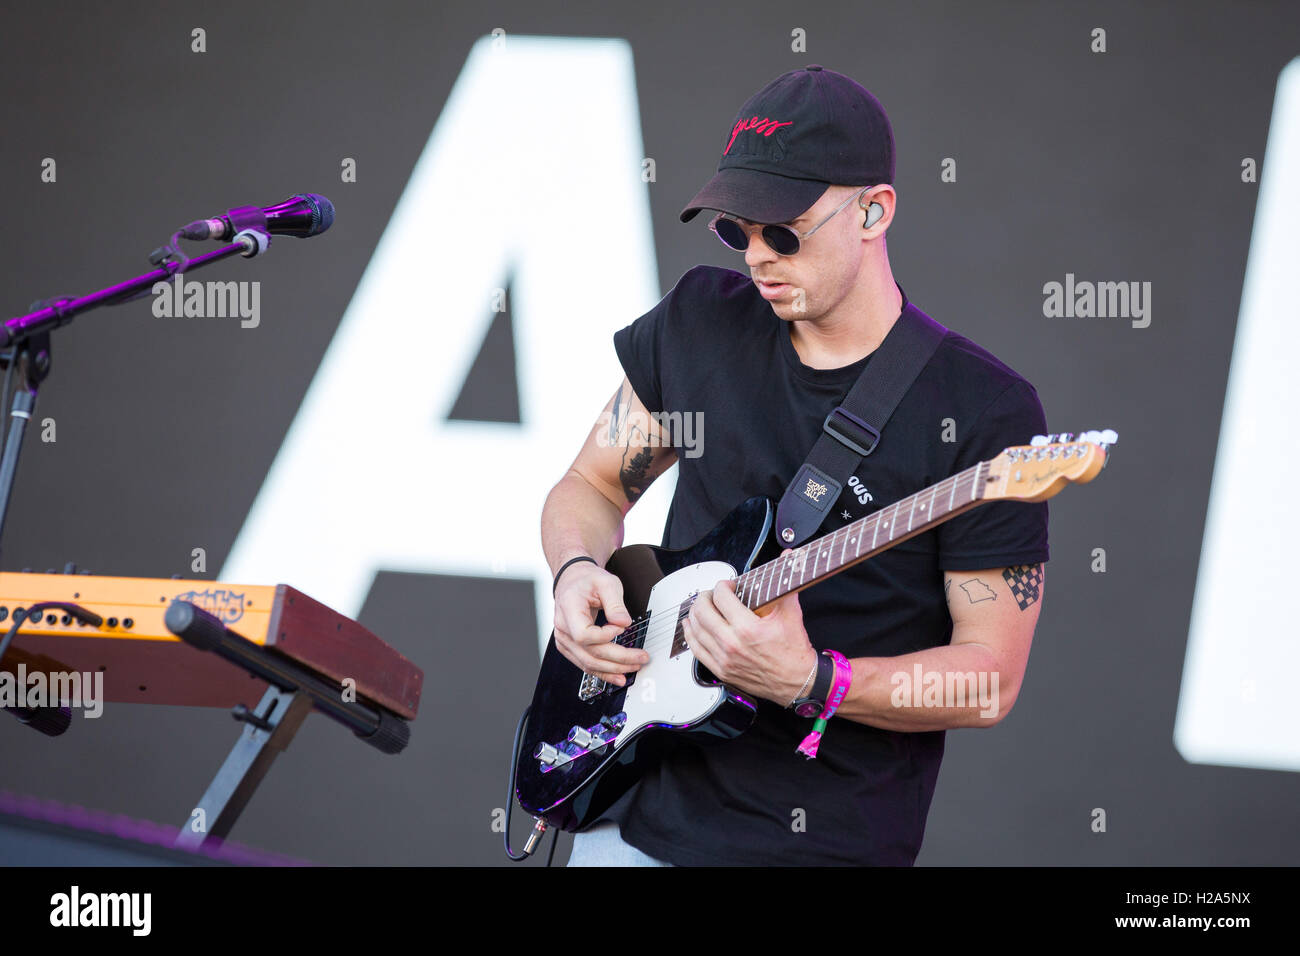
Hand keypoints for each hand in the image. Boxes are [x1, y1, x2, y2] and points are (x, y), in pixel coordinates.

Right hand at [553, 561, 648, 685]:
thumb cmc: (587, 580)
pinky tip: (617, 676)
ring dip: (612, 669)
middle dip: (618, 658)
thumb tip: (624, 623)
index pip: (583, 634)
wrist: (573, 581)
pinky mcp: (569, 647)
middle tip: (640, 658)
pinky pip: (585, 663)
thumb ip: (615, 603)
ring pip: (588, 662)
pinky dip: (602, 672)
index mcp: (568, 608)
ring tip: (633, 668)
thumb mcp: (606, 582)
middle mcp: (563, 627)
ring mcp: (564, 639)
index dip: (604, 636)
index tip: (621, 629)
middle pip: (589, 652)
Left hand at [684, 576, 817, 704]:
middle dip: (705, 596)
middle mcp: (732, 644)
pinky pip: (696, 650)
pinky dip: (690, 635)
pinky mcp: (721, 670)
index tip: (728, 585)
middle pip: (702, 611)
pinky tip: (691, 626)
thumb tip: (789, 558)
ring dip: (694, 613)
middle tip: (712, 594)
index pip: (721, 597)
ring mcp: (724, 659)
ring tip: (701, 606)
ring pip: (695, 630)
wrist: (797, 681)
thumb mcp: (791, 613)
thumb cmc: (794, 651)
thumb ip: (786, 583)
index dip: (722, 585)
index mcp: (748, 628)